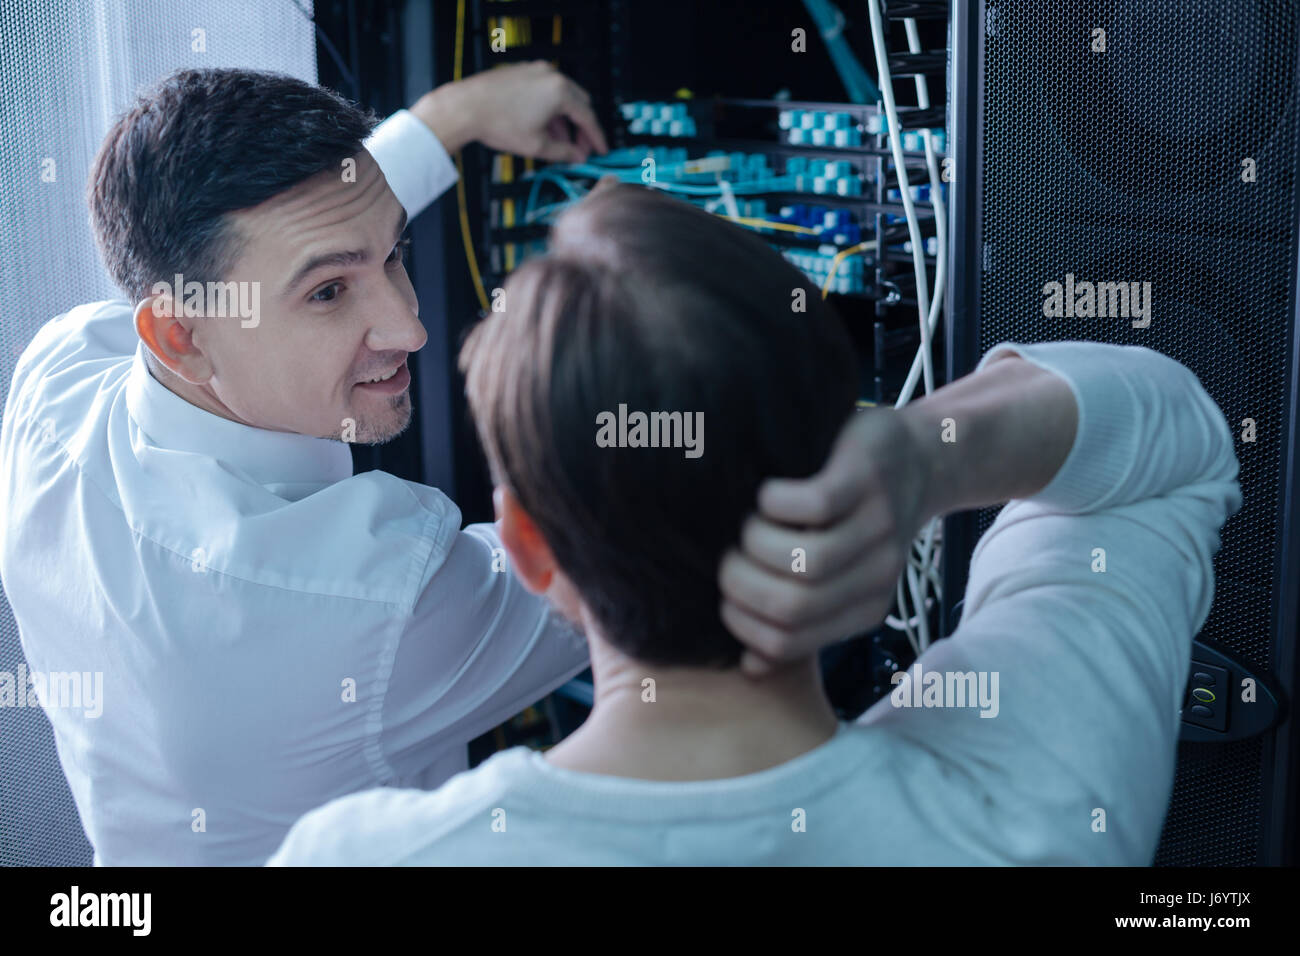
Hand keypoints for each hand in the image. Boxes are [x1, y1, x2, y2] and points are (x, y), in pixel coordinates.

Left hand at [412, 61, 607, 161]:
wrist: (464, 108)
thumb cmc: (496, 122)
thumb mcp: (537, 145)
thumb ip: (563, 152)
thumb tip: (577, 157)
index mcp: (560, 91)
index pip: (587, 117)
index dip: (596, 138)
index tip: (600, 150)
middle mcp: (550, 75)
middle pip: (578, 104)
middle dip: (581, 128)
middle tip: (579, 149)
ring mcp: (535, 71)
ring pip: (561, 98)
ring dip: (564, 121)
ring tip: (558, 143)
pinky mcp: (521, 72)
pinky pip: (545, 91)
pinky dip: (549, 109)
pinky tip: (542, 127)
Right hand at [718, 406, 932, 676]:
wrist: (921, 459)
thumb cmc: (861, 518)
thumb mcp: (841, 575)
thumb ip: (800, 617)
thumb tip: (750, 666)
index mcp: (865, 609)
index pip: (788, 642)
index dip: (742, 625)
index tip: (724, 598)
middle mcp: (876, 576)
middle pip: (792, 605)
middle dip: (740, 584)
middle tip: (728, 558)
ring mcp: (875, 527)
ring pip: (806, 561)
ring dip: (756, 543)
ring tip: (749, 525)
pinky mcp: (865, 481)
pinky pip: (814, 504)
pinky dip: (776, 502)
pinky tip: (768, 494)